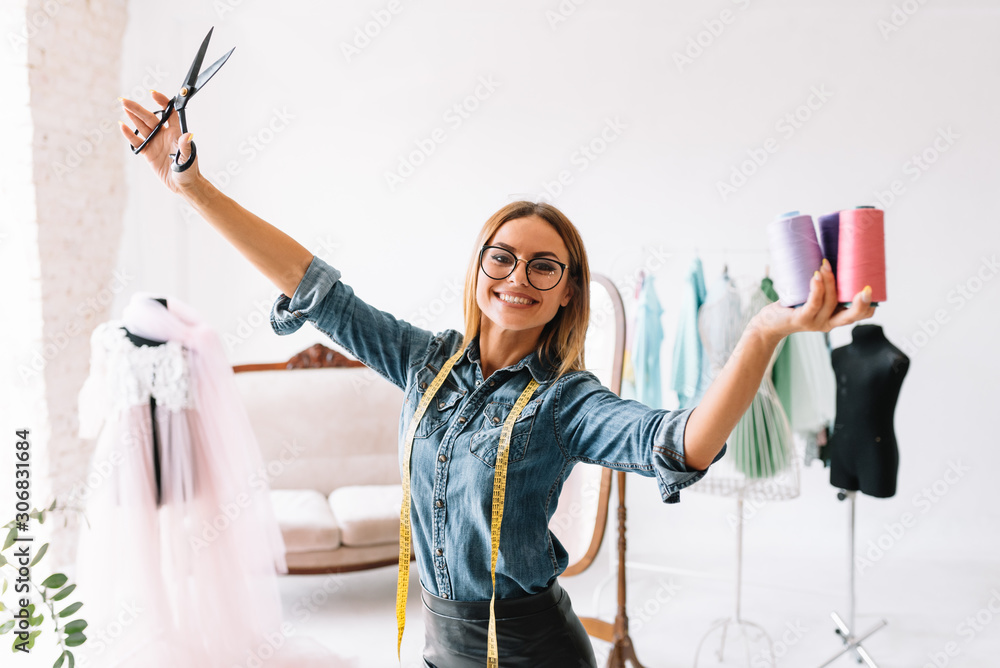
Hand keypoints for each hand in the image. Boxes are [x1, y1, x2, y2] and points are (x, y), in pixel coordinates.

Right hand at [119, 90, 200, 194]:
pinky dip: (130, 135)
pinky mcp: (148, 153)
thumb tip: (189, 135)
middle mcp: (164, 135)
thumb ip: (186, 146)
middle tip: (125, 100)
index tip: (153, 93)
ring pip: (142, 127)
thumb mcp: (189, 158)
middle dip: (138, 109)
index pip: (169, 113)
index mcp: (176, 132)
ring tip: (123, 106)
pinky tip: (122, 126)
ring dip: (133, 117)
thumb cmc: (189, 171)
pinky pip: (137, 142)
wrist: (182, 185)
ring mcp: (155, 143)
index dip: (162, 102)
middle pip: (150, 118)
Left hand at [752, 258, 876, 340]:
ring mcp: (815, 321)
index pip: (861, 315)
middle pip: (852, 316)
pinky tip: (816, 276)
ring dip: (831, 281)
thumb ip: (825, 281)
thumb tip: (833, 250)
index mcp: (836, 317)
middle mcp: (828, 322)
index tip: (872, 285)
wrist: (770, 322)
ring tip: (825, 264)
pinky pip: (813, 303)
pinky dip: (817, 288)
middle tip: (867, 287)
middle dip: (862, 303)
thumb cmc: (793, 304)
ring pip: (831, 302)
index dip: (870, 304)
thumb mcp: (814, 294)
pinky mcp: (801, 318)